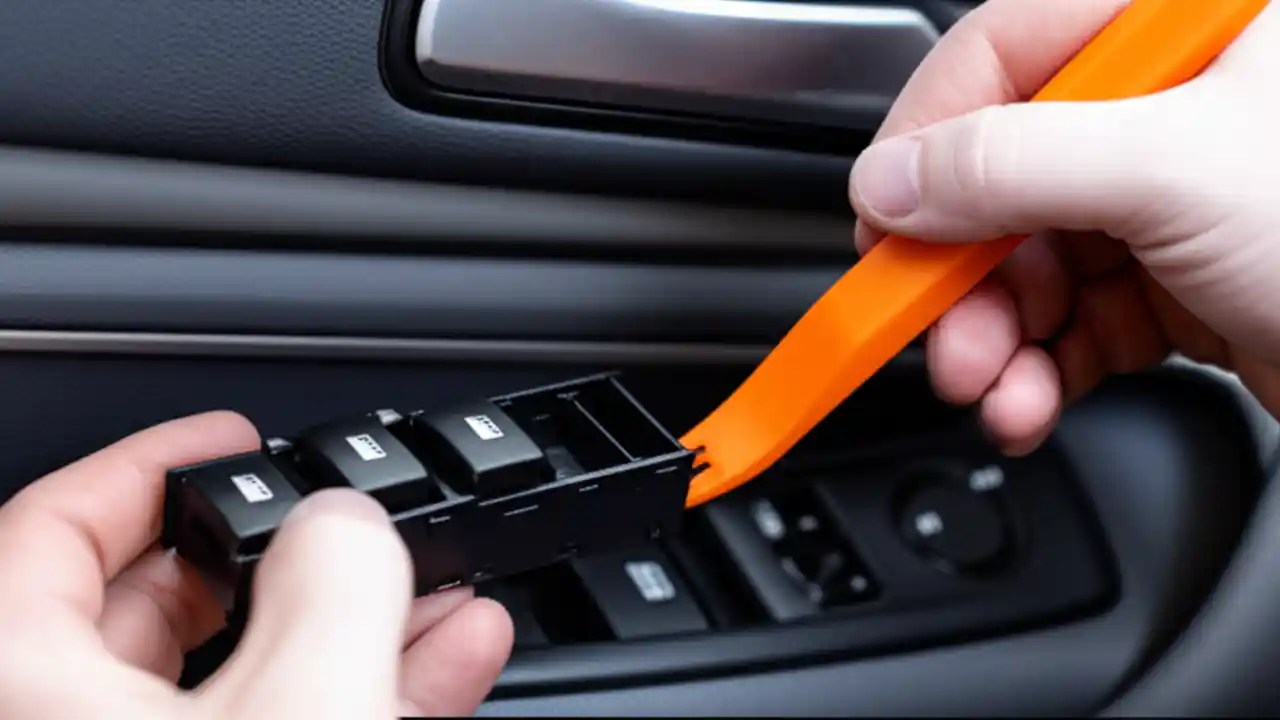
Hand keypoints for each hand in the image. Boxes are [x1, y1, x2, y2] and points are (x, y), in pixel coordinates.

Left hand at [0, 412, 512, 718]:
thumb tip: (345, 525)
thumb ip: (333, 582)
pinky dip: (365, 695)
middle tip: (341, 521)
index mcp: (25, 686)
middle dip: (280, 551)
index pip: (51, 527)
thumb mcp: (306, 705)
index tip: (228, 440)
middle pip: (158, 604)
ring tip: (435, 590)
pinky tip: (446, 661)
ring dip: (348, 626)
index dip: (149, 465)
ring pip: (238, 680)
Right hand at [848, 0, 1279, 452]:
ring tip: (990, 385)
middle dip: (960, 273)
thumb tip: (896, 179)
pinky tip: (1029, 400)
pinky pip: (1072, 321)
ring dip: (993, 337)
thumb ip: (1012, 163)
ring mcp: (1171, 199)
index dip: (924, 146)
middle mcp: (1168, 107)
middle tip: (934, 333)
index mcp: (1174, 27)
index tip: (883, 227)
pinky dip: (1039, 369)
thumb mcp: (1175, 169)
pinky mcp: (1178, 282)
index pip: (997, 57)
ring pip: (1029, 261)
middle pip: (1001, 178)